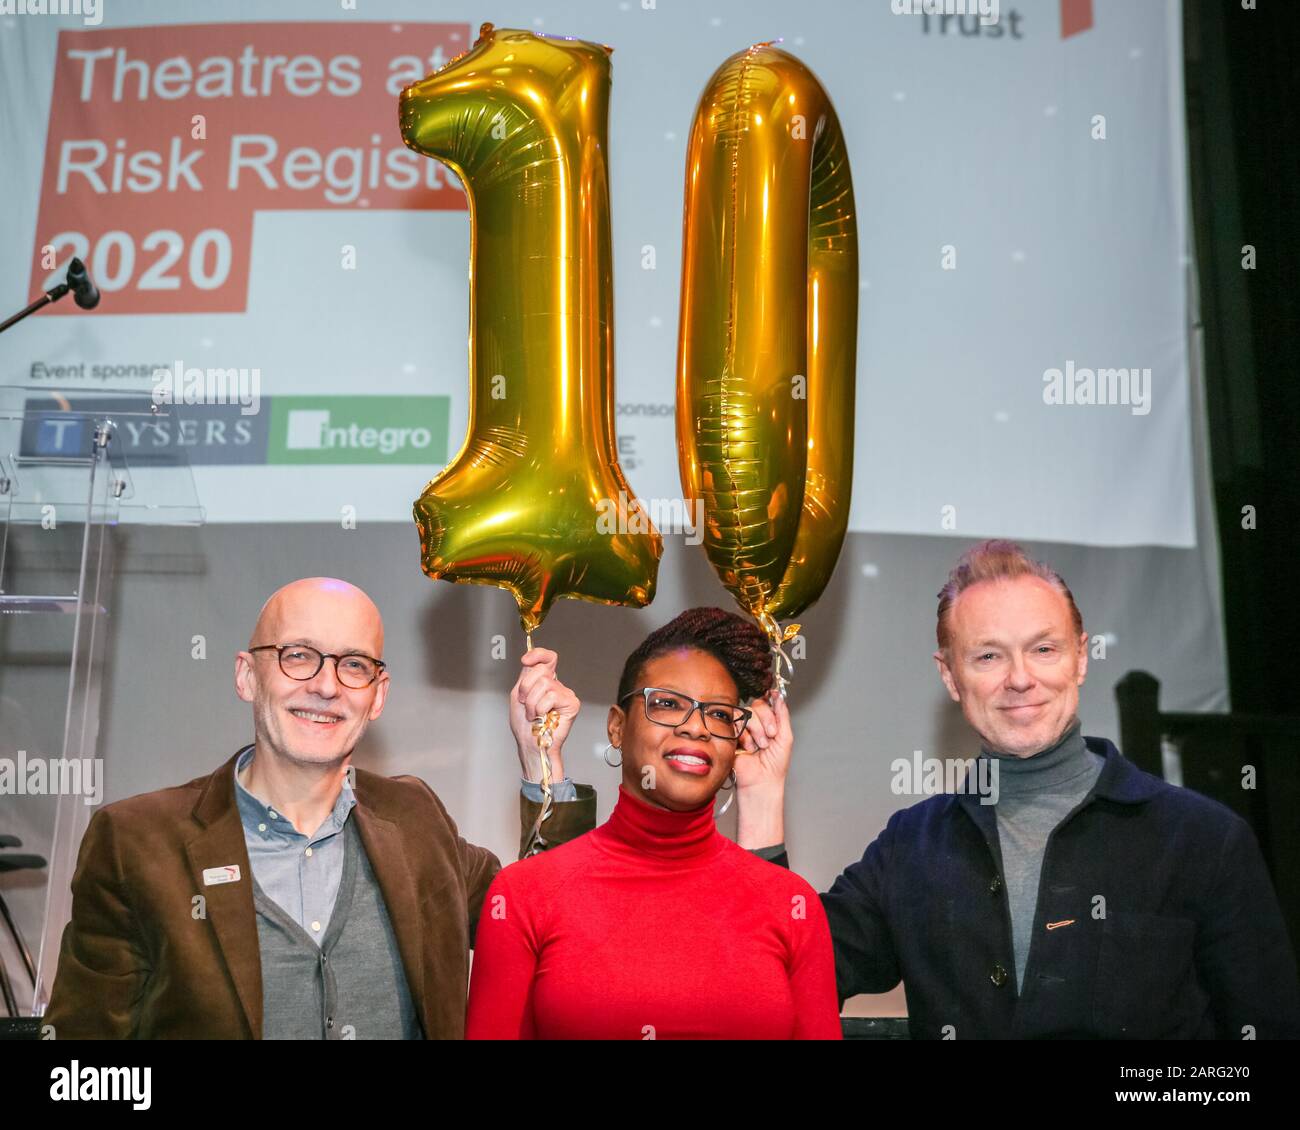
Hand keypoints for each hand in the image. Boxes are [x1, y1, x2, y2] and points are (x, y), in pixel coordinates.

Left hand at [510, 648, 579, 782]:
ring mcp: (565, 693)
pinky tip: (543, 717)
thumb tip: (529, 659)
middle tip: (526, 704)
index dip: (538, 654)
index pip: (547, 658)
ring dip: (532, 702)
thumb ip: (526, 676)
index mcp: (545, 681)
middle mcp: (557, 685)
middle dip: (526, 688)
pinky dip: (541, 708)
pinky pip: (551, 696)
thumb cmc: (524, 725)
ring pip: (544, 684)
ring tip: (534, 714)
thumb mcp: (519, 694)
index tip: (525, 660)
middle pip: (541, 670)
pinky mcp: (572, 704)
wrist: (530, 743)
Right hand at [733, 690, 789, 850]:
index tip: (775, 713)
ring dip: (757, 731)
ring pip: (748, 714)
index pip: (767, 702)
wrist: (761, 781)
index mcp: (769, 722)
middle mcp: (755, 723)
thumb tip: (779, 696)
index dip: (771, 706)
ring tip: (760, 746)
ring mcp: (743, 728)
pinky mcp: (731, 735)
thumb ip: (782, 715)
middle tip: (770, 736)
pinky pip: (736, 724)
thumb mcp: (785, 737)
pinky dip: (746, 737)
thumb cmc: (775, 765)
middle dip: (767, 721)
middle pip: (757, 705)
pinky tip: (748, 748)